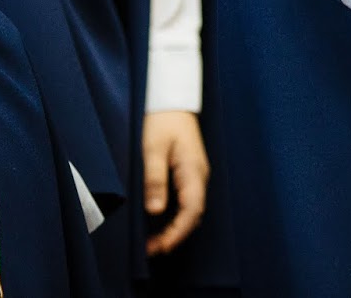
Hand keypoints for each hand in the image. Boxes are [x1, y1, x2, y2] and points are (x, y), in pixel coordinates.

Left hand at [143, 110, 209, 255]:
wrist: (172, 100)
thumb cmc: (162, 121)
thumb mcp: (152, 148)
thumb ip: (154, 179)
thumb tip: (155, 210)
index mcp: (193, 171)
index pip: (192, 210)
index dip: (178, 232)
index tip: (161, 247)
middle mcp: (199, 176)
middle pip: (193, 214)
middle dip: (175, 235)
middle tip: (151, 250)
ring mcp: (196, 175)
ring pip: (191, 210)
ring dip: (175, 228)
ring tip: (153, 242)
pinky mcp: (190, 173)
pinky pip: (187, 201)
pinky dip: (176, 217)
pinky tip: (160, 221)